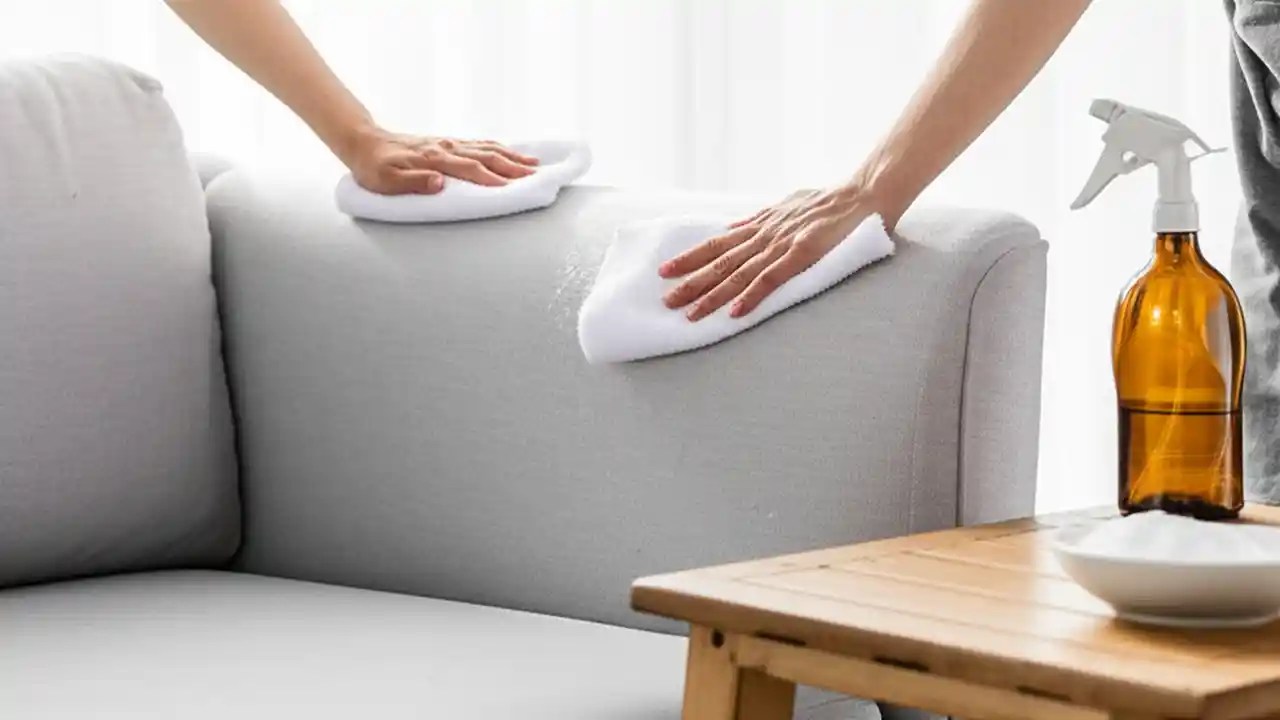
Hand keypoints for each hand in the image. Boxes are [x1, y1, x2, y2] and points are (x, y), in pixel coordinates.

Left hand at [345, 126, 539, 194]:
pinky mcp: (448, 142)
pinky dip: (498, 147)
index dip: (492, 179)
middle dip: (512, 166)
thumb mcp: (385, 181)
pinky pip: (479, 143)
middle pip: (485, 156)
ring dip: (511, 156)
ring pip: (486, 147)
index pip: (470, 170)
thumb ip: (413, 183)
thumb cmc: (374, 167)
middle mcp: (445, 148)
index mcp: (433, 159)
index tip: (513, 189)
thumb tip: (439, 185)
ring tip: (533, 164)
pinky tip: (510, 152)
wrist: (365, 142)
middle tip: (535, 176)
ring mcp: (448, 143)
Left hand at [658, 185, 872, 320]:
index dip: (690, 257)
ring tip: (690, 312)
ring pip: (739, 273)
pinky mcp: (802, 254)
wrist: (863, 194)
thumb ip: (760, 219)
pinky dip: (751, 296)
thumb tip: (734, 228)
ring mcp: (782, 244)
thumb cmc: (828, 202)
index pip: (717, 244)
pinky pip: (771, 279)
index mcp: (761, 225)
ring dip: (712, 295)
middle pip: (719, 261)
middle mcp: (765, 235)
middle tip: (666, 300)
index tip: (666, 270)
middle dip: (691, 282)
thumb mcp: (786, 205)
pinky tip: (734, 313)